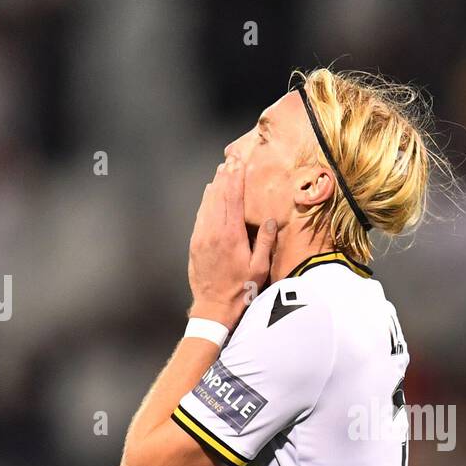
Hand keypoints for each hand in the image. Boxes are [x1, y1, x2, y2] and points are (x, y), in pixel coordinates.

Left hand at [187, 156, 276, 328]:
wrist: (213, 306)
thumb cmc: (241, 289)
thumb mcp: (259, 269)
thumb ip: (265, 243)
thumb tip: (270, 220)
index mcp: (231, 235)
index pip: (233, 200)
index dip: (236, 180)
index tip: (239, 164)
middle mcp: (214, 231)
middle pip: (219, 196)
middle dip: (226, 176)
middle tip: (231, 159)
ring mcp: (202, 236)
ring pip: (208, 203)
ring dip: (215, 185)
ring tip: (222, 169)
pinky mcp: (195, 242)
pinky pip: (201, 214)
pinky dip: (206, 200)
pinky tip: (210, 192)